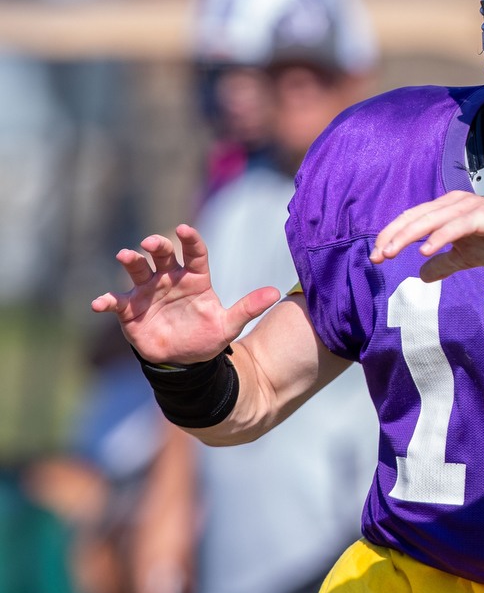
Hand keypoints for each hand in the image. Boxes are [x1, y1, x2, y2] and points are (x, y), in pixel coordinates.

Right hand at [91, 224, 279, 363]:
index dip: (190, 240)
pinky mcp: (130, 309)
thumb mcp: (228, 325)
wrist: (183, 362)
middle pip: (163, 255)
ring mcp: (148, 292)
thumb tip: (275, 294)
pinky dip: (107, 301)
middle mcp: (170, 279)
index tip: (184, 230)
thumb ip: (248, 308)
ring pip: (138, 270)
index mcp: (195, 278)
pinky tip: (99, 303)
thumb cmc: (206, 338)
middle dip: (158, 246)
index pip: (195, 253)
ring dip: (131, 261)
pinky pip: (116, 302)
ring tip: (126, 256)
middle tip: (152, 242)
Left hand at [370, 190, 483, 281]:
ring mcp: (469, 207)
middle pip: (414, 217)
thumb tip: (421, 275)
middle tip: (375, 256)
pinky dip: (438, 237)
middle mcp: (454, 202)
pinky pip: (456, 226)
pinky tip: (424, 251)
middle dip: (391, 236)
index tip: (376, 256)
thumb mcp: (467, 257)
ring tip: (389, 253)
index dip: (391, 236)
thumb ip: (444, 263)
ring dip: (407, 236)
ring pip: (430, 220)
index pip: (411, 219)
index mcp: (447, 209)